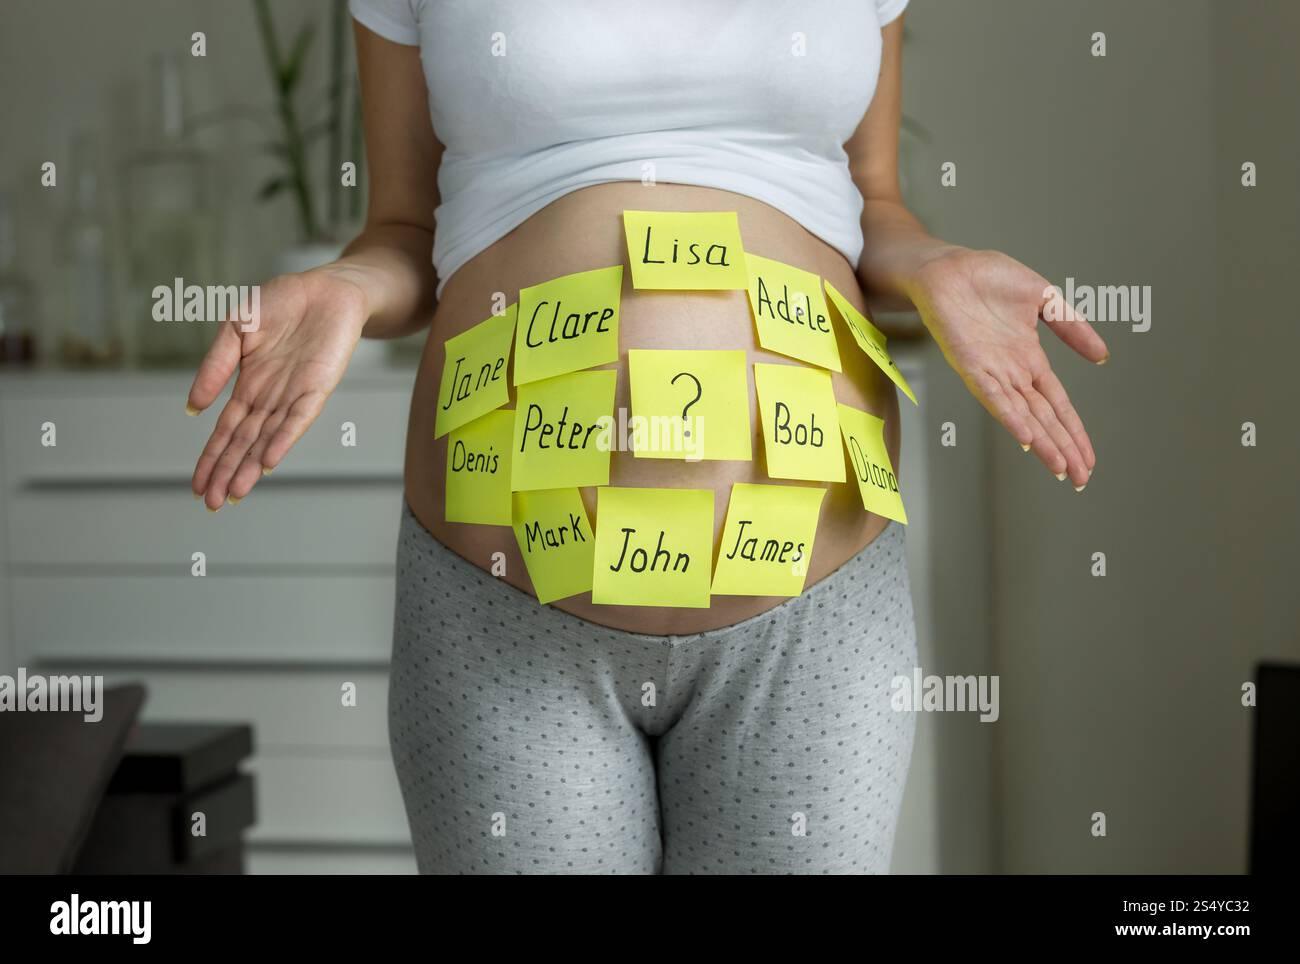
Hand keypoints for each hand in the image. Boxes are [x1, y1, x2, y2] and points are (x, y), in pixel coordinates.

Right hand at [187, 269, 367, 509]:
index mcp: (248, 385)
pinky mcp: (318, 386)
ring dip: (251, 466)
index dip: (212, 458)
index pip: (226, 430)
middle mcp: (270, 397)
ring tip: (235, 493)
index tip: (198, 486)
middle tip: (212, 504)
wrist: (326, 287)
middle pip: (244, 442)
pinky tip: (270, 461)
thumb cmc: (283, 304)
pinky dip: (284, 439)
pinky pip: (299, 417)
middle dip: (227, 473)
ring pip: (268, 438)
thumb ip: (216, 366)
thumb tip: (193, 407)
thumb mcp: (236, 329)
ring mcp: (294, 394)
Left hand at [907, 247, 1108, 487]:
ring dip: (1042, 442)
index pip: (1057, 403)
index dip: (1074, 430)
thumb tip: (1103, 357)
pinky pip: (992, 395)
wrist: (948, 266)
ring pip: (1021, 415)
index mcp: (1029, 360)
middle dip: (1063, 448)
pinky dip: (1010, 416)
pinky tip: (1027, 436)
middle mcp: (1010, 373)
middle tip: (1082, 479)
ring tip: (1060, 468)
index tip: (1089, 459)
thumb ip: (1071, 328)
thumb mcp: (1044, 299)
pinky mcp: (969, 364)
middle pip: (1043, 418)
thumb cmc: (987, 279)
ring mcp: (990, 371)